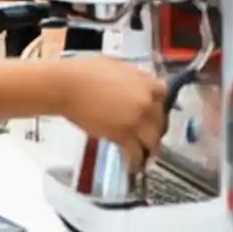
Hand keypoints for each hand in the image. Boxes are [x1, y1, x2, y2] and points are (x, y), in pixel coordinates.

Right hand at [56, 56, 167, 171]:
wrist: (68, 86)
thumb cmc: (85, 72)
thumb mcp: (116, 66)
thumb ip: (131, 79)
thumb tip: (133, 87)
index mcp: (145, 82)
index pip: (164, 95)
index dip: (158, 104)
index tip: (153, 110)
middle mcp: (146, 101)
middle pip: (161, 120)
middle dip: (156, 129)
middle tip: (149, 136)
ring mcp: (136, 120)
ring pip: (153, 140)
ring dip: (150, 149)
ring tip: (146, 156)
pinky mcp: (123, 136)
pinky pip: (136, 153)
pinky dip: (135, 162)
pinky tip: (133, 166)